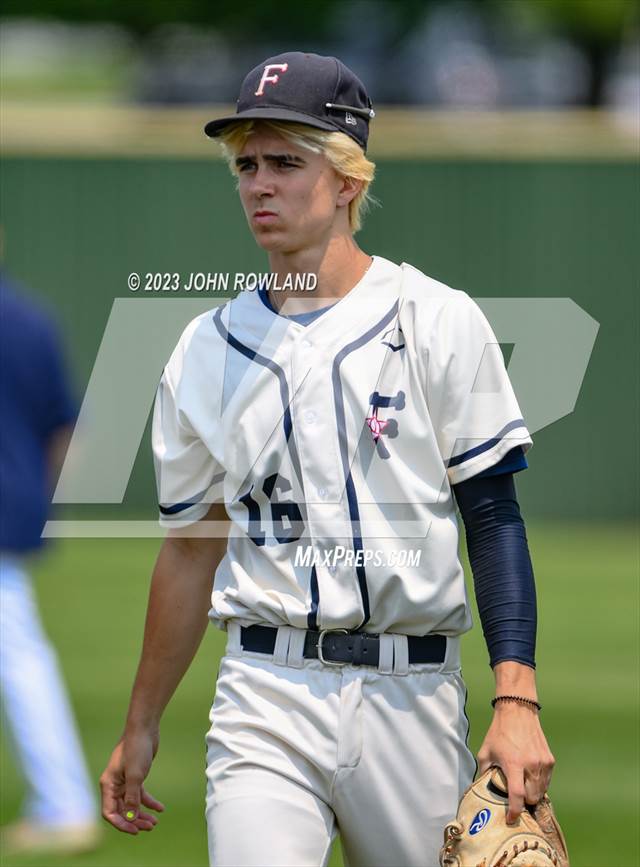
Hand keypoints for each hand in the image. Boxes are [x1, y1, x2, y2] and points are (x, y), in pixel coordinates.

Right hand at [100, 729, 164, 834]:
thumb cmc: (136, 749)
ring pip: (132, 804)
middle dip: (135, 820)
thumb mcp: (135, 775)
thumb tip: (131, 817)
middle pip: (122, 810)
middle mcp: (114, 785)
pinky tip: (161, 808)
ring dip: (142, 814)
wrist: (145, 729)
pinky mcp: (136, 777)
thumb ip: (132, 797)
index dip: (121, 824)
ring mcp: (125, 781)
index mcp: (108, 785)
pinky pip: (140, 794)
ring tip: (155, 822)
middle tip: (150, 827)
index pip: (109, 812)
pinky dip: (149, 802)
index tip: (136, 830)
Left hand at [477, 702, 554, 824]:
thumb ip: (484, 772)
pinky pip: (547, 781)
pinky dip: (540, 784)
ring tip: (523, 788)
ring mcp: (543, 762)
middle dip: (524, 802)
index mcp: (513, 763)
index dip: (515, 811)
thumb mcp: (485, 751)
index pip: (517, 795)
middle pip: (532, 798)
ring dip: (533, 794)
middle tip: (516, 799)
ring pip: (542, 791)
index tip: (511, 818)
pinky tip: (530, 778)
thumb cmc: (499, 732)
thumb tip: (481, 789)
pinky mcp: (550, 760)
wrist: (517, 711)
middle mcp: (531, 764)